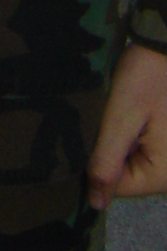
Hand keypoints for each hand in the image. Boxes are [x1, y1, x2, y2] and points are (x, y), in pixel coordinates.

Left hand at [88, 41, 166, 207]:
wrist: (164, 46)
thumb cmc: (147, 78)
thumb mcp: (122, 118)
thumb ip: (107, 161)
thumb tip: (96, 205)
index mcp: (165, 176)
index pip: (118, 188)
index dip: (97, 164)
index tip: (91, 134)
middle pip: (126, 176)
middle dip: (108, 150)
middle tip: (103, 120)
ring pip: (130, 162)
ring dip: (116, 140)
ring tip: (113, 114)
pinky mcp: (165, 142)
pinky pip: (140, 150)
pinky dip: (127, 134)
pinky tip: (123, 113)